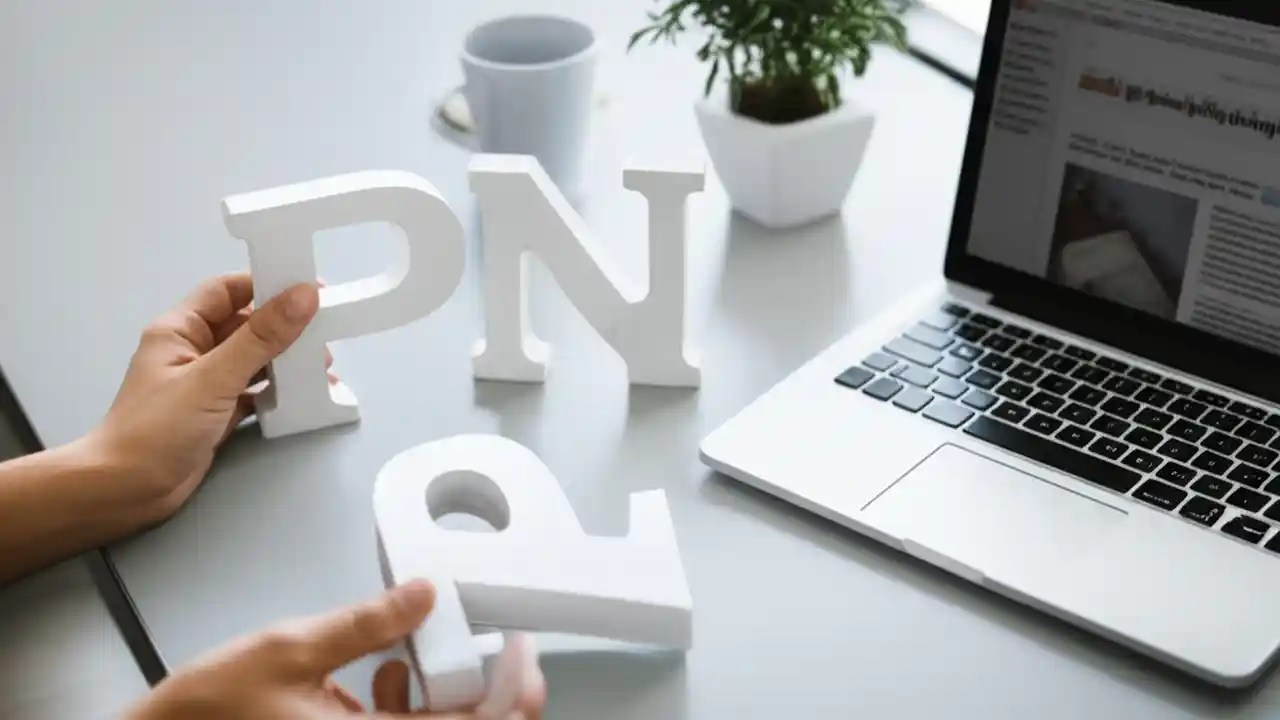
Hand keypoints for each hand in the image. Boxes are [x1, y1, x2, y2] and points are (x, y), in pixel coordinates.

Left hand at [89, 272, 324, 521]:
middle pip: (247, 326)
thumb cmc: (156, 429)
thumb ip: (260, 338)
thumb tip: (303, 295)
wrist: (125, 491)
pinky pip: (254, 392)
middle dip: (285, 329)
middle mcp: (193, 351)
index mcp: (180, 330)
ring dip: (286, 362)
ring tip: (321, 370)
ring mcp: (205, 383)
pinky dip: (278, 392)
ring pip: (254, 360)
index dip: (266, 285)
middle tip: (324, 335)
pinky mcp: (216, 413)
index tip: (309, 289)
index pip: (228, 291)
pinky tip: (302, 397)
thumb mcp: (213, 379)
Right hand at [125, 581, 545, 719]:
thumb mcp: (292, 649)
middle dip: (484, 689)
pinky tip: (384, 671)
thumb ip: (367, 623)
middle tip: (492, 647)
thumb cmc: (208, 713)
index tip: (524, 654)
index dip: (516, 692)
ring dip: (445, 694)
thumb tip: (422, 596)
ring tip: (428, 653)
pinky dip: (407, 704)